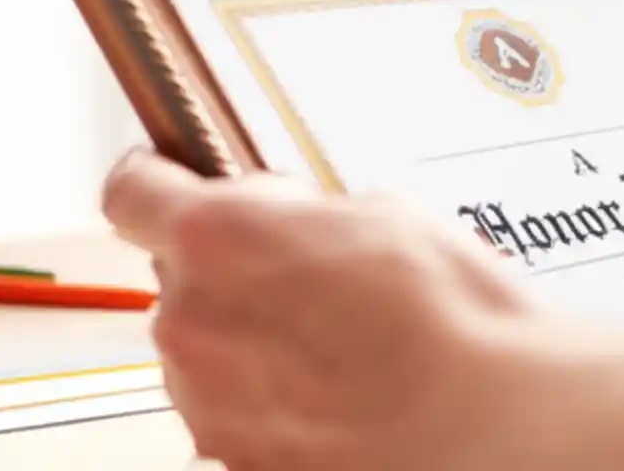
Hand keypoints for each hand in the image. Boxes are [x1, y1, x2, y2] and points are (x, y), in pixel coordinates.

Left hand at [102, 151, 623, 470]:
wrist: (490, 423)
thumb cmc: (451, 322)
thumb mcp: (384, 213)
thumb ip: (305, 212)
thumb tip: (295, 220)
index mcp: (218, 237)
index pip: (134, 189)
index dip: (157, 180)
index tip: (171, 180)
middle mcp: (192, 321)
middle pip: (182, 278)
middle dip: (237, 272)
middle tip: (315, 275)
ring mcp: (209, 401)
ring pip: (209, 350)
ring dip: (255, 339)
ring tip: (346, 341)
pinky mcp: (236, 457)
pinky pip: (237, 411)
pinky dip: (274, 399)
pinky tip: (343, 389)